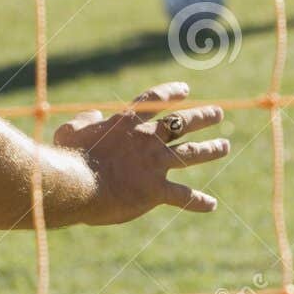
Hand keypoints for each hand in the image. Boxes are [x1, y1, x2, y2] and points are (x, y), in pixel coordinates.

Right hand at [51, 83, 228, 225]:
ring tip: (224, 146)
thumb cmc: (70, 155)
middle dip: (202, 116)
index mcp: (126, 122)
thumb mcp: (70, 128)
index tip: (185, 89)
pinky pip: (183, 196)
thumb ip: (85, 120)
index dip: (171, 92)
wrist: (78, 183)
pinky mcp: (156, 190)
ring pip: (191, 154)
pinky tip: (211, 204)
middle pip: (182, 123)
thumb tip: (94, 117)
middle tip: (218, 112)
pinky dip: (198, 201)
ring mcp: (155, 164)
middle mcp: (147, 139)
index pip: (154, 100)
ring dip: (210, 149)